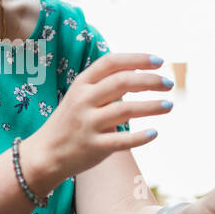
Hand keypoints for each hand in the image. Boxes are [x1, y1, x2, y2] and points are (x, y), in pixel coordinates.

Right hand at [20, 53, 170, 192]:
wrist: (45, 154)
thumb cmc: (70, 122)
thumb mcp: (80, 96)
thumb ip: (104, 84)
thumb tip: (141, 72)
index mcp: (81, 84)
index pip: (112, 62)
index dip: (137, 59)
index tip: (160, 61)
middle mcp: (83, 101)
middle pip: (122, 82)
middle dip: (150, 80)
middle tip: (168, 83)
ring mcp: (87, 124)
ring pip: (126, 110)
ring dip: (151, 106)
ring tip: (169, 105)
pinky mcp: (93, 147)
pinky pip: (122, 140)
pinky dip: (140, 137)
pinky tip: (154, 133)